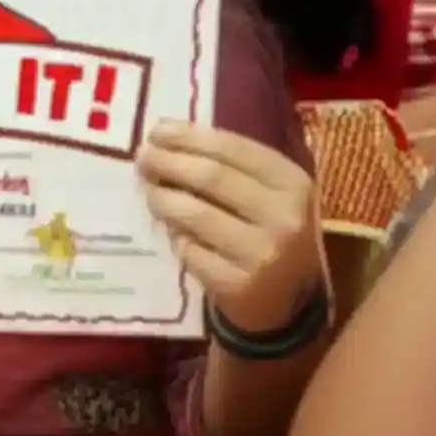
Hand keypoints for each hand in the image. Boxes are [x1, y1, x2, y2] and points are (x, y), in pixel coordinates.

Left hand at [137, 122, 322, 331]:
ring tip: (150, 193)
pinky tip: (174, 234)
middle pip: (211, 177)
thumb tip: (169, 139)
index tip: (157, 130)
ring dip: (163, 199)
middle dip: (168, 163)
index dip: (190, 137)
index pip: (234, 148)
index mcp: (293, 183)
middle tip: (142, 158)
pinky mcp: (237, 285)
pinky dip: (176, 239)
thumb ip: (231, 168)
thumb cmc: (269, 235)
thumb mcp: (269, 196)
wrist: (287, 304)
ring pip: (194, 214)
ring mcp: (262, 253)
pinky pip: (190, 251)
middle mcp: (284, 215)